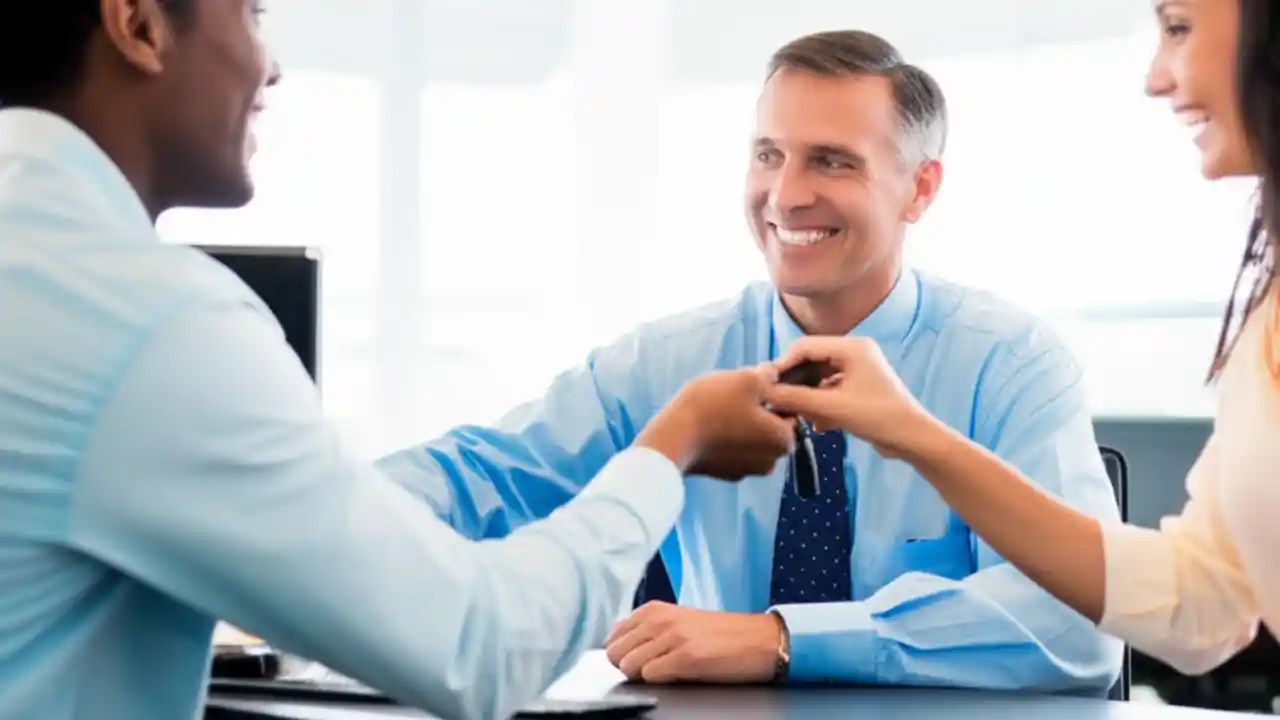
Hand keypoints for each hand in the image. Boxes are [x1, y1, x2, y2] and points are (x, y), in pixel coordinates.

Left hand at [604, 602, 780, 683]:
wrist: (760, 640)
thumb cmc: (722, 635)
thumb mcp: (679, 623)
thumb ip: (649, 631)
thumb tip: (622, 651)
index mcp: (655, 610)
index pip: (613, 637)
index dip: (622, 654)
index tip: (637, 661)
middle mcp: (660, 619)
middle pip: (615, 653)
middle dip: (627, 667)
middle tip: (651, 671)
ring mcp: (672, 637)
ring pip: (628, 666)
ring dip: (643, 676)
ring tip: (667, 672)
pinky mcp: (686, 657)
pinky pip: (650, 676)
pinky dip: (660, 681)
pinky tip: (678, 675)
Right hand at [637, 367, 794, 479]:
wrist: (672, 440)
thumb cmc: (713, 407)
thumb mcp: (746, 379)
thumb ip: (768, 375)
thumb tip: (774, 372)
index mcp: (784, 439)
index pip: (791, 409)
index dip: (773, 392)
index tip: (753, 383)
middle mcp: (771, 461)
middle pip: (771, 424)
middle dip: (758, 408)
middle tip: (734, 392)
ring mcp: (746, 470)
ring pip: (751, 436)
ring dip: (741, 422)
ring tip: (718, 406)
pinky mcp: (724, 473)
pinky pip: (733, 448)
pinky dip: (726, 437)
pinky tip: (709, 423)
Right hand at [763, 336, 936, 458]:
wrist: (914, 440)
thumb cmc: (877, 417)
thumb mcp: (832, 408)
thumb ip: (796, 398)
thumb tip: (765, 394)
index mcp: (852, 347)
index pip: (806, 346)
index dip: (783, 363)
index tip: (766, 385)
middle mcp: (855, 353)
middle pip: (812, 361)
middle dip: (795, 382)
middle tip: (776, 401)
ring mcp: (859, 371)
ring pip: (820, 378)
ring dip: (807, 397)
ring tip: (795, 416)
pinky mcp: (860, 389)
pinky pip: (831, 391)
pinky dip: (821, 405)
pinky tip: (816, 425)